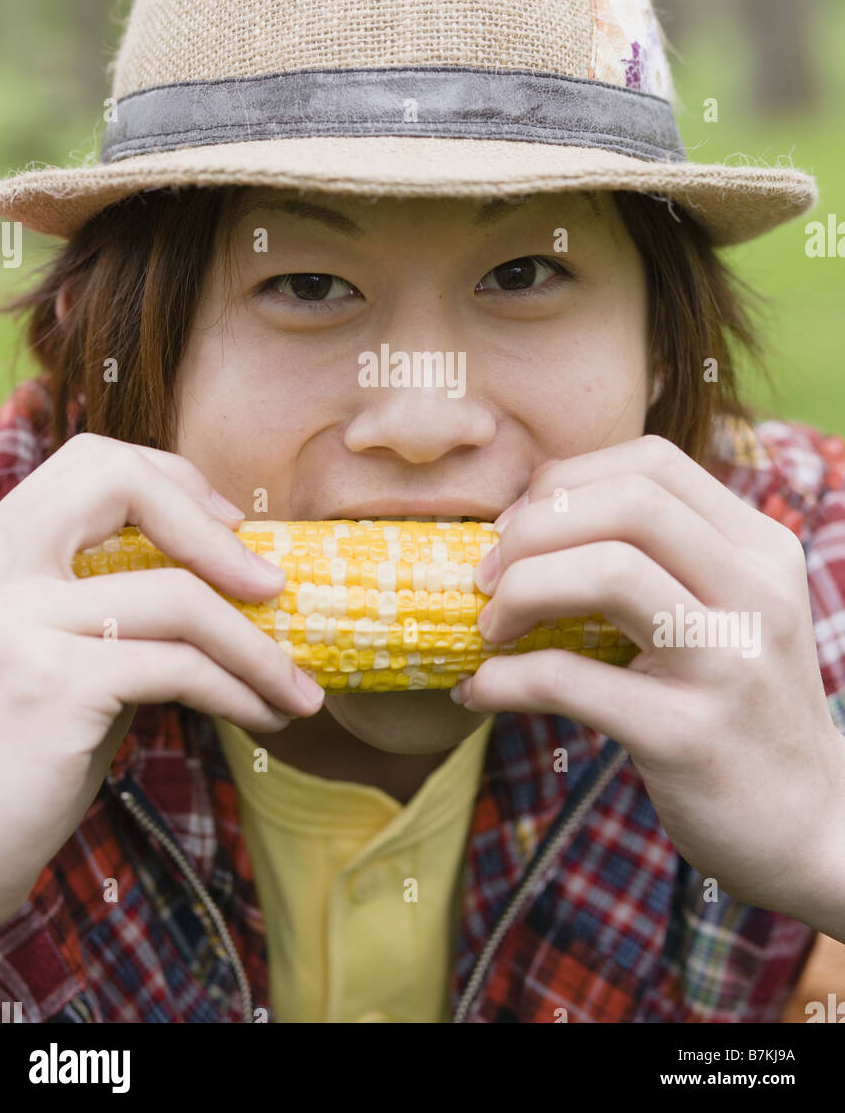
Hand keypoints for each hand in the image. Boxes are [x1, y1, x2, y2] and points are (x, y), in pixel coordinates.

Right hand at [0, 432, 322, 936]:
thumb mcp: (66, 663)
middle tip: (275, 586)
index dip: (172, 481)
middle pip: (116, 481)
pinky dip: (242, 691)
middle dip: (213, 529)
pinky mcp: (51, 682)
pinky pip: (180, 667)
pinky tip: (264, 718)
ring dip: (259, 648)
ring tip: (298, 691)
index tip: (234, 529)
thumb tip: (233, 586)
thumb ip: (118, 614)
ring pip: (178, 596)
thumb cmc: (18, 768)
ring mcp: (15, 620)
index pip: (90, 465)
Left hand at [451, 435, 844, 922]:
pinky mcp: (689, 736)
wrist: (811, 828)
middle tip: (488, 575)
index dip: (567, 481)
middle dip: (535, 526)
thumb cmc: (740, 707)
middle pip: (627, 503)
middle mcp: (757, 594)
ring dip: (521, 588)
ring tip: (490, 626)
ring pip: (607, 571)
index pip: (652, 463)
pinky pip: (573, 680)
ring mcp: (729, 663)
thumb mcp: (726, 612)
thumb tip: (526, 520)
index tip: (518, 526)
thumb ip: (658, 559)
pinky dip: (506, 679)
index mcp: (760, 549)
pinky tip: (480, 690)